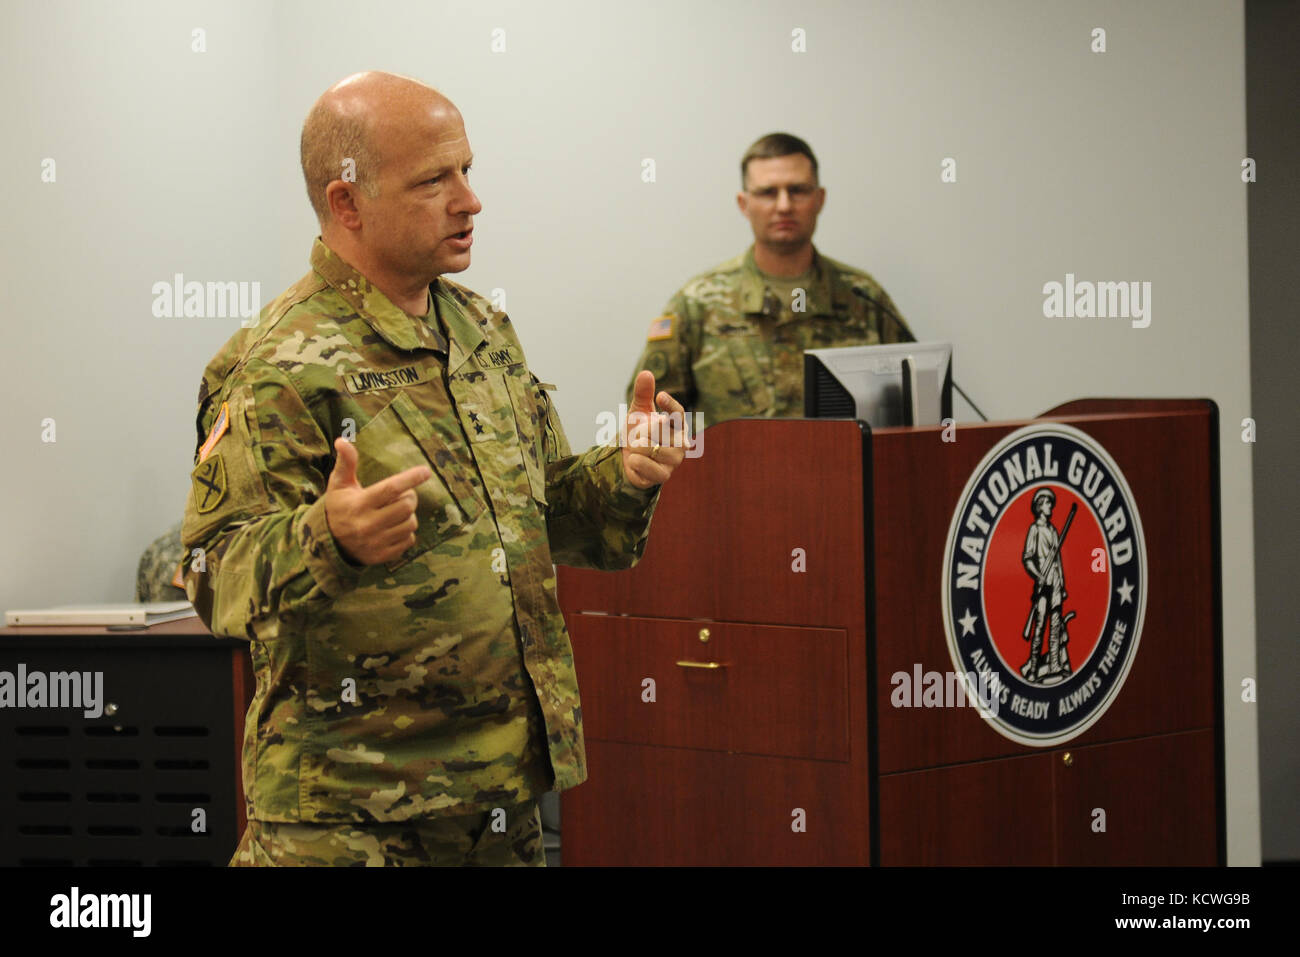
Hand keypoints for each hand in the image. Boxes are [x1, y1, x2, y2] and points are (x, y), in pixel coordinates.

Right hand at [323, 437, 431, 564]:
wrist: (329, 544)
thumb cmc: (338, 507)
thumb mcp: (339, 484)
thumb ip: (346, 463)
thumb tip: (342, 440)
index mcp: (359, 505)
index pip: (391, 489)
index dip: (411, 478)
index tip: (425, 471)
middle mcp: (367, 525)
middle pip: (406, 506)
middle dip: (410, 496)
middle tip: (403, 494)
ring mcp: (376, 543)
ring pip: (410, 524)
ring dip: (409, 515)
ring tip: (396, 511)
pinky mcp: (382, 556)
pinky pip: (409, 541)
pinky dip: (406, 532)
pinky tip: (394, 527)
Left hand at [621, 370, 687, 488]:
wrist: (627, 459)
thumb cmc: (637, 432)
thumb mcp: (638, 411)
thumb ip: (643, 393)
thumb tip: (646, 373)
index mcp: (677, 426)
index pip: (678, 414)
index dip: (670, 405)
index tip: (660, 395)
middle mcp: (680, 443)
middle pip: (658, 429)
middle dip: (640, 430)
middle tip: (638, 436)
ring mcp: (673, 461)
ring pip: (649, 447)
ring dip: (635, 447)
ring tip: (637, 449)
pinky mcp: (663, 476)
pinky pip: (645, 466)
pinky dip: (634, 462)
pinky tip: (635, 461)